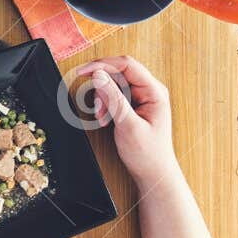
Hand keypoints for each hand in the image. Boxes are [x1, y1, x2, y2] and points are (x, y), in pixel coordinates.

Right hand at [75, 56, 179, 182]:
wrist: (153, 172)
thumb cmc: (148, 153)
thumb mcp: (128, 125)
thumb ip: (114, 98)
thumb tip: (99, 75)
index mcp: (154, 91)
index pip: (126, 65)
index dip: (102, 65)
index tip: (83, 72)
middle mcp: (149, 90)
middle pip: (118, 74)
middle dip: (102, 89)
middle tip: (97, 108)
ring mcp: (142, 97)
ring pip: (113, 85)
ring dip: (102, 100)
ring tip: (103, 119)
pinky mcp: (134, 104)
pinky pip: (114, 95)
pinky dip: (105, 106)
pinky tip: (106, 119)